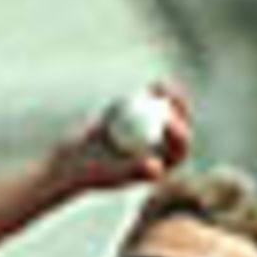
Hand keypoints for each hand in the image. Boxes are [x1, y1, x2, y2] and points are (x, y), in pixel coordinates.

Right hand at [49, 82, 192, 195]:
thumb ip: (136, 171)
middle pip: (177, 130)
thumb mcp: (114, 172)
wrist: (75, 160)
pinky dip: (154, 94)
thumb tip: (158, 168)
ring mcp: (151, 132)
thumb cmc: (95, 172)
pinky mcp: (140, 116)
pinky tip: (157, 85)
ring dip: (171, 99)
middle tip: (175, 100)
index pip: (177, 152)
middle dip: (180, 113)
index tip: (169, 122)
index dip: (179, 136)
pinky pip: (150, 103)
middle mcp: (159, 150)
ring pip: (167, 113)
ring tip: (167, 87)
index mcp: (160, 167)